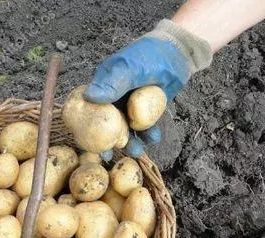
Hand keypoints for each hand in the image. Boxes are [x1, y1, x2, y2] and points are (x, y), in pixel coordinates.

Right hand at [84, 36, 189, 159]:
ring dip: (130, 142)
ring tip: (136, 151)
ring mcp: (130, 106)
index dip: (87, 126)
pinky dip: (148, 135)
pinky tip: (153, 138)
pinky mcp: (146, 112)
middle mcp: (114, 98)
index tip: (88, 142)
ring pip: (126, 129)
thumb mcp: (130, 67)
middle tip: (109, 156)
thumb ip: (112, 83)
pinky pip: (144, 128)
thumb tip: (89, 97)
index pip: (90, 108)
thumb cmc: (149, 55)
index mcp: (103, 85)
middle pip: (107, 124)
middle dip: (108, 140)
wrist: (177, 54)